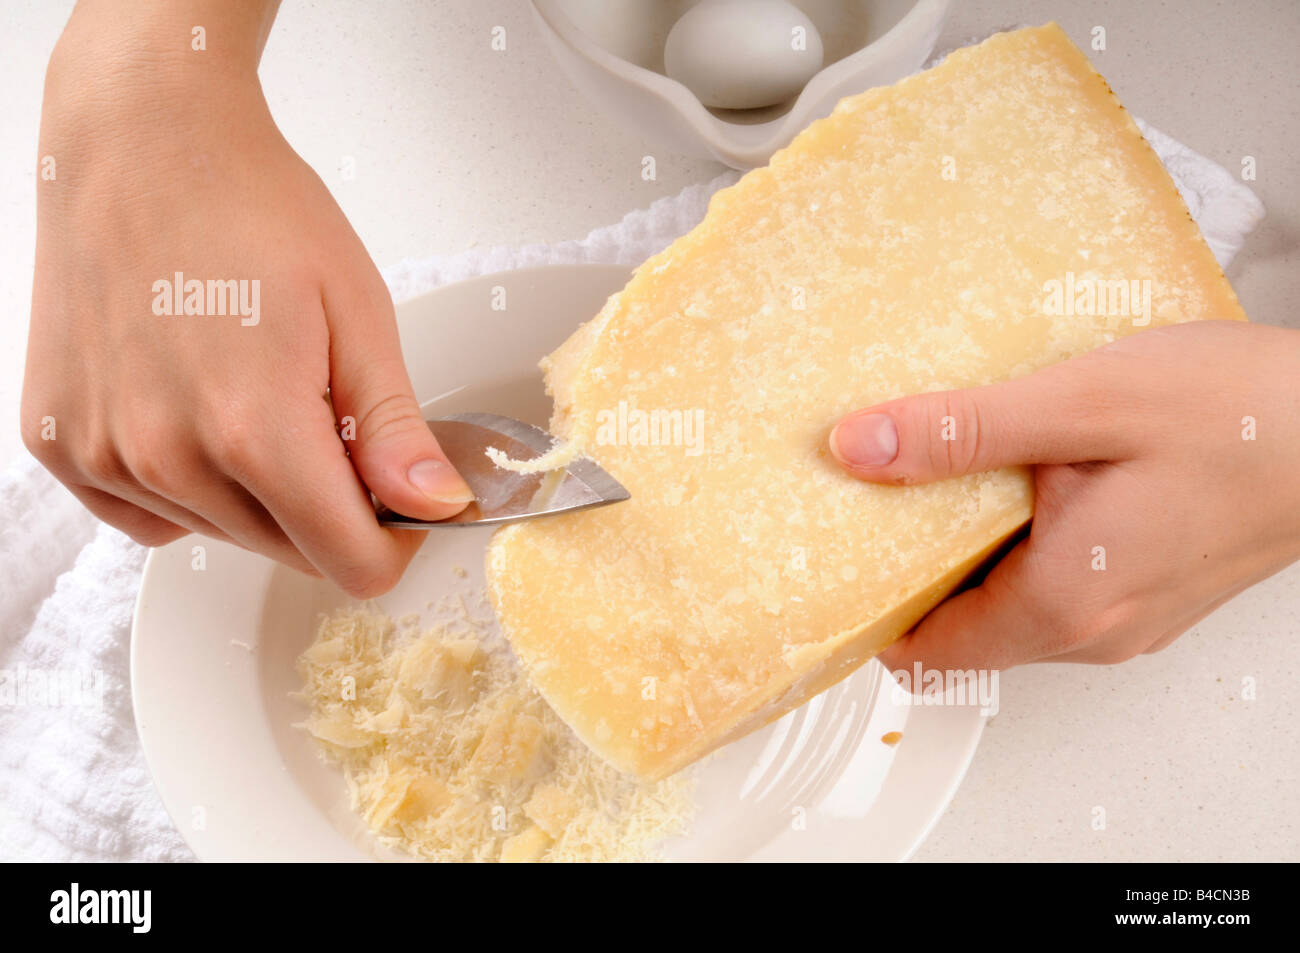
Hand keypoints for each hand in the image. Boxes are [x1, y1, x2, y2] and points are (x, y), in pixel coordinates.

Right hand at [21, 2, 471, 596]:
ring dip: (259, 494)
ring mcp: (103, 454)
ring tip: (257, 391)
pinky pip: (147, 514)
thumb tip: (437, 505)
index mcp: (255, 430)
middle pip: (288, 552)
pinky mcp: (58, 441)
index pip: (346, 562)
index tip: (402, 503)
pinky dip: (186, 486)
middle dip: (329, 509)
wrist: (141, 140)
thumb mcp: (357, 312)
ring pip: (220, 533)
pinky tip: (196, 411)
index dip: (393, 543)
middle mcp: (169, 458)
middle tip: (331, 419)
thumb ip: (394, 428)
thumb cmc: (251, 207)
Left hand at [829, 320, 1299, 669]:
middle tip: (890, 494)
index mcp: (1066, 602)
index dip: (875, 607)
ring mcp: (1130, 619)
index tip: (844, 557)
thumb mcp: (1082, 402)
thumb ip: (962, 431)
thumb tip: (862, 446)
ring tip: (961, 474)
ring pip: (1013, 607)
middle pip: (965, 629)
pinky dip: (1027, 545)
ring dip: (976, 552)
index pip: (927, 651)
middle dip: (919, 570)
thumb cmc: (1245, 413)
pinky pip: (1060, 587)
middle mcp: (1097, 631)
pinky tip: (1032, 479)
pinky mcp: (1151, 593)